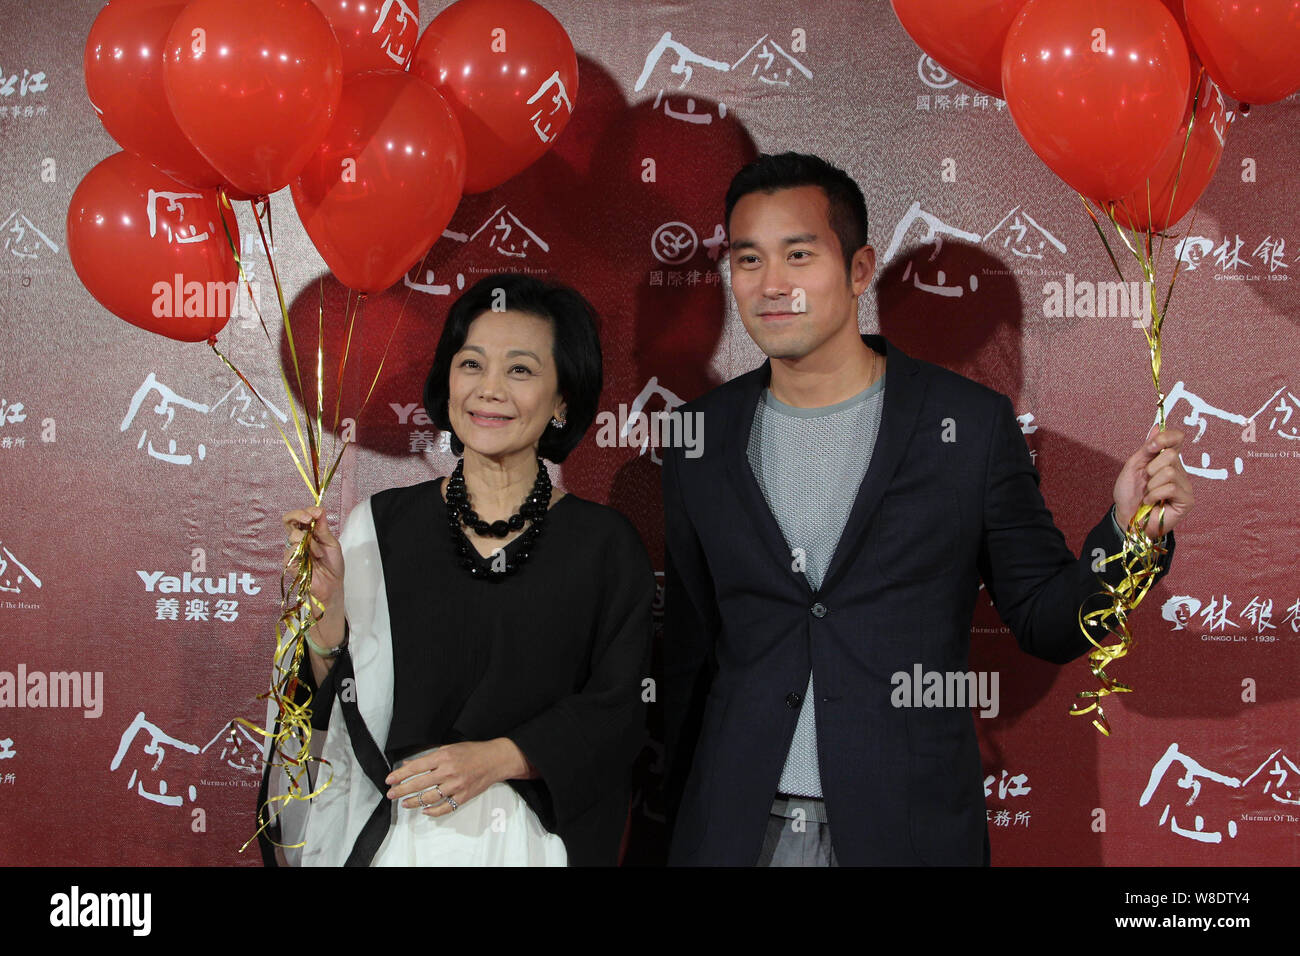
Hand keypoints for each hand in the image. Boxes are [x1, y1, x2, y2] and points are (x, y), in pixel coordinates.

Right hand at [281, 505, 344, 629]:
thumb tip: (319, 509)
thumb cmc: (333, 565)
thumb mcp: (331, 543)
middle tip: (309, 518)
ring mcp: (292, 550)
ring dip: (310, 542)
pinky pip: (291, 550)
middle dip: (298, 515)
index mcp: (309, 532)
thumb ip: (323, 528)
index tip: (317, 512)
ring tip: (319, 553)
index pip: (302, 516)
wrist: (332, 585)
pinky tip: (313, 559)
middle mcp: (299, 539)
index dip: (308, 510)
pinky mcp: (288, 562)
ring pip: (293, 534)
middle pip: (288, 520)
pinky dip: (305, 552)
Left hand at [384, 739, 531, 817]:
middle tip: (391, 795)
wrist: (495, 759)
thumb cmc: (473, 752)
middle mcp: (449, 771)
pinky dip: (433, 811)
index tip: (389, 780)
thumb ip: (429, 757)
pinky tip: (425, 810)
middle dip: (401, 790)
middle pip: (419, 784)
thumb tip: (408, 764)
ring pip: (429, 798)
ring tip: (404, 803)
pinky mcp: (463, 796)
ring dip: (413, 802)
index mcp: (444, 756)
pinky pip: (445, 807)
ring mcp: (456, 786)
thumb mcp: (449, 748)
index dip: (400, 775)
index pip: (416, 767)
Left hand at [1113, 426, 1193, 537]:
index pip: (1177, 438)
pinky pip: (1171, 487)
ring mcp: (1184, 485)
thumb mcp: (1133, 467)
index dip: (1167, 437)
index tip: (1151, 446)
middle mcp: (1178, 470)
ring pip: (1170, 472)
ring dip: (1151, 485)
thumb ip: (1146, 448)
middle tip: (1146, 482)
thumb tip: (1157, 427)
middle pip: (1171, 455)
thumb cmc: (1129, 494)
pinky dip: (1155, 494)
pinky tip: (1151, 502)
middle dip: (1151, 468)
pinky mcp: (1187, 500)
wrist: (1126, 518)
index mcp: (1166, 460)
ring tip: (1148, 494)